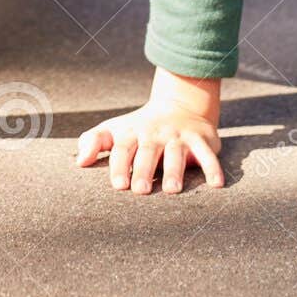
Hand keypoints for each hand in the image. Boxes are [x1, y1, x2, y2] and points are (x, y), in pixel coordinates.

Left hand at [76, 69, 223, 194]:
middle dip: (143, 169)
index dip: (119, 165)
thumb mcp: (114, 130)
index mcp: (132, 133)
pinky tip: (216, 184)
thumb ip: (93, 142)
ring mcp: (178, 136)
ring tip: (171, 190)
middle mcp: (155, 133)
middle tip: (140, 191)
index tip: (118, 185)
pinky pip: (208, 154)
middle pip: (148, 151)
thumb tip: (79, 161)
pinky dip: (213, 167)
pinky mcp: (201, 139)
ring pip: (177, 153)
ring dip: (174, 171)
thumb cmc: (139, 129)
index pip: (122, 148)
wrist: (179, 105)